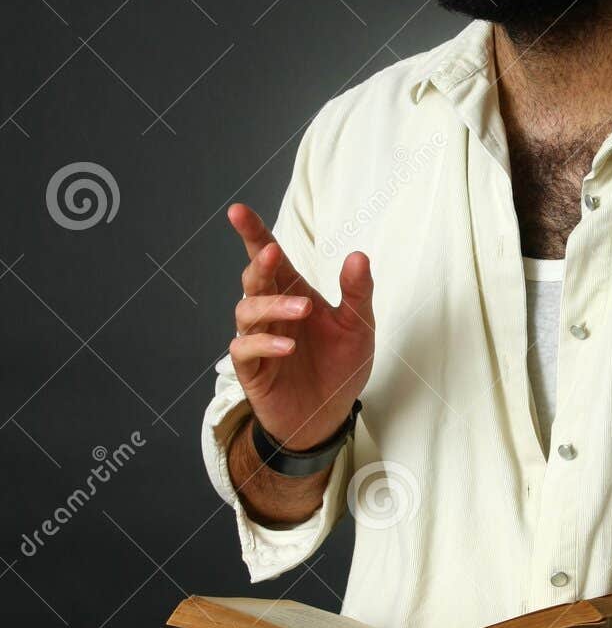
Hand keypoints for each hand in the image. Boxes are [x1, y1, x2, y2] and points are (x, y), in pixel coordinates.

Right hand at [226, 202, 373, 449]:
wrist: (330, 416)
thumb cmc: (339, 366)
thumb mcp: (358, 327)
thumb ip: (357, 293)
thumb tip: (358, 255)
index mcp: (293, 294)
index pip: (270, 259)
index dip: (253, 234)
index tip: (238, 211)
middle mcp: (272, 312)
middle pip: (254, 279)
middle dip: (258, 264)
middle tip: (272, 254)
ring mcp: (259, 339)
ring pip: (247, 311)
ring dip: (272, 306)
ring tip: (302, 310)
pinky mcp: (252, 369)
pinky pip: (245, 348)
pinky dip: (263, 344)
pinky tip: (286, 347)